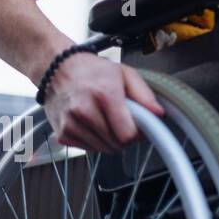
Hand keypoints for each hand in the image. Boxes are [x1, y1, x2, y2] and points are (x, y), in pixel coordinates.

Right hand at [42, 52, 166, 153]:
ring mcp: (71, 124)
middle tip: (124, 120)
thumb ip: (144, 95)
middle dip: (126, 136)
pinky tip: (94, 124)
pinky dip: (96, 141)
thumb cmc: (94, 71)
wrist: (59, 69)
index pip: (127, 134)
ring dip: (111, 140)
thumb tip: (158, 114)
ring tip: (108, 119)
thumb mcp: (125, 74)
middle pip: (117, 144)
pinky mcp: (62, 134)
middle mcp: (84, 110)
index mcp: (104, 94)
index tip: (139, 126)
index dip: (138, 133)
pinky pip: (89, 149)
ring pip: (103, 149)